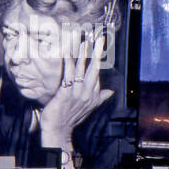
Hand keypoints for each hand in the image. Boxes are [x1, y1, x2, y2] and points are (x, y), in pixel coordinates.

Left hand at [37, 29, 111, 152]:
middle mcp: (88, 93)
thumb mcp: (88, 108)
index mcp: (94, 95)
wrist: (58, 131)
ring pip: (81, 69)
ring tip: (83, 40)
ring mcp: (77, 93)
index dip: (98, 59)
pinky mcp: (66, 93)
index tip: (98, 45)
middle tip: (99, 38)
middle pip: (94, 69)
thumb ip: (99, 98)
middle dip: (97, 53)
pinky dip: (68, 63)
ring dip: (82, 54)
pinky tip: (66, 53)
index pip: (97, 73)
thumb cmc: (70, 119)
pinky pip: (67, 75)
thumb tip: (110, 91)